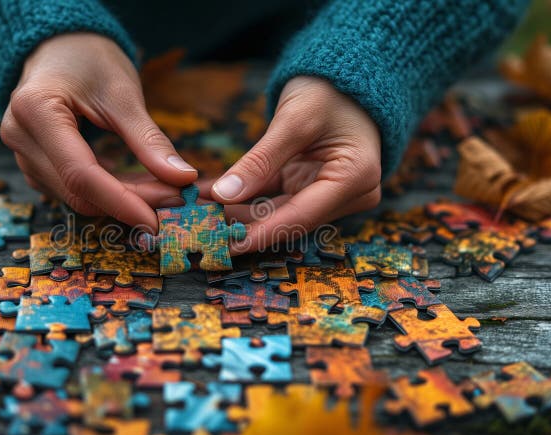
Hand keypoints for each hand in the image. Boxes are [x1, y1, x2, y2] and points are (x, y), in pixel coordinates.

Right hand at [0, 33, 197, 230]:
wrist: (59, 47)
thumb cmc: (89, 59)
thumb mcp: (123, 93)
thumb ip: (148, 139)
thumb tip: (182, 178)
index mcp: (35, 110)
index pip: (80, 174)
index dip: (121, 201)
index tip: (158, 218)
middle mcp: (19, 136)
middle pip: (77, 191)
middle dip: (128, 201)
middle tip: (175, 199)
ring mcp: (22, 154)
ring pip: (76, 197)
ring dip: (121, 199)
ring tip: (163, 188)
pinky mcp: (34, 165)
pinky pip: (72, 190)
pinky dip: (108, 193)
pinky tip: (138, 184)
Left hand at [207, 76, 381, 254]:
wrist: (345, 73)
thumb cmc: (329, 89)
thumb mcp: (293, 121)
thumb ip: (260, 161)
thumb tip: (223, 196)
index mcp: (354, 180)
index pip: (300, 217)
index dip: (259, 234)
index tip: (223, 246)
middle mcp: (346, 194)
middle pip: (287, 220)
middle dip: (241, 225)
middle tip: (199, 230)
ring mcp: (326, 191)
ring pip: (275, 212)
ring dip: (237, 213)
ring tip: (196, 214)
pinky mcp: (307, 184)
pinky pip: (271, 198)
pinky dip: (243, 198)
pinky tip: (209, 198)